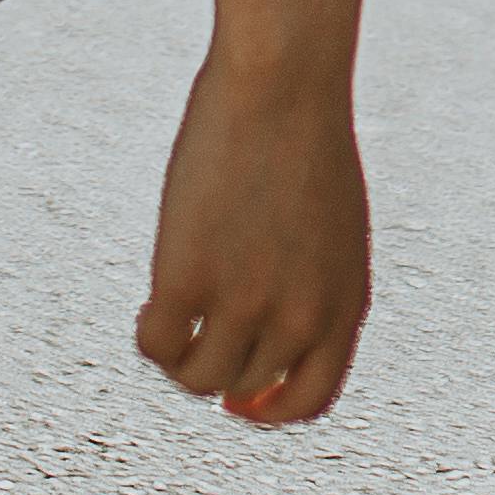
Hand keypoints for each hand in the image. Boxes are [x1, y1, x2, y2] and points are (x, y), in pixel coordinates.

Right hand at [136, 54, 373, 425]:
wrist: (283, 85)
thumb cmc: (308, 142)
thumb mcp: (332, 228)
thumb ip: (314, 288)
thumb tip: (269, 344)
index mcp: (344, 306)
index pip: (309, 400)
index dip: (269, 409)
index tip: (238, 398)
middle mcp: (299, 317)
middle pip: (244, 384)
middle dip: (218, 366)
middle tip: (195, 331)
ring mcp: (243, 303)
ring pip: (198, 377)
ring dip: (181, 357)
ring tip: (172, 313)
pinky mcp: (187, 279)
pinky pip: (157, 344)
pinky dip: (149, 336)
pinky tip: (150, 303)